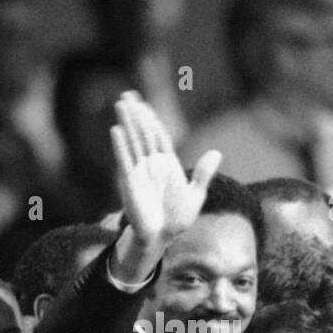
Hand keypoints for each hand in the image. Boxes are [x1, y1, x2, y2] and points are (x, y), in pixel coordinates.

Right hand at [111, 90, 219, 255]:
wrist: (162, 238)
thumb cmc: (177, 219)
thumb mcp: (195, 195)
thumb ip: (203, 173)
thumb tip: (216, 153)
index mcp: (167, 164)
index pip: (159, 135)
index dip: (152, 118)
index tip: (145, 103)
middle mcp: (151, 164)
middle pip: (143, 133)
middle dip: (137, 113)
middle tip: (128, 94)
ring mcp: (139, 171)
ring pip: (133, 141)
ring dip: (128, 122)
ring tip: (121, 103)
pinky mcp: (130, 182)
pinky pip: (125, 160)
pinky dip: (121, 145)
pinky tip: (117, 130)